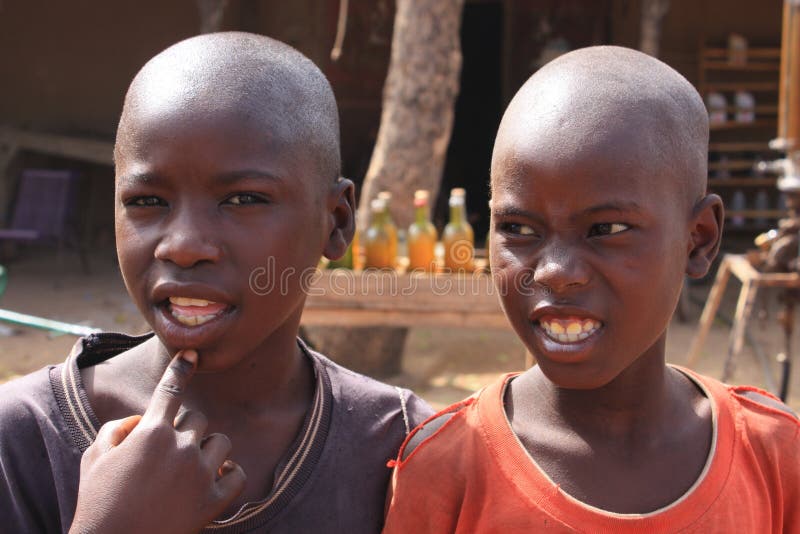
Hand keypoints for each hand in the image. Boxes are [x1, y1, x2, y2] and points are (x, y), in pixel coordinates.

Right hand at [70, 350, 245, 533]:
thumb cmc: (97, 503)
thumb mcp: (93, 458)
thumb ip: (117, 429)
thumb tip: (142, 421)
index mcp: (151, 432)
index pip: (171, 389)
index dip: (181, 367)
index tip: (192, 353)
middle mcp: (181, 448)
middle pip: (197, 419)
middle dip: (184, 431)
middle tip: (165, 456)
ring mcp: (200, 474)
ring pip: (221, 442)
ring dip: (207, 451)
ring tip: (188, 471)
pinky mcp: (214, 501)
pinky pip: (237, 475)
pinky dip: (229, 476)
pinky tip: (215, 480)